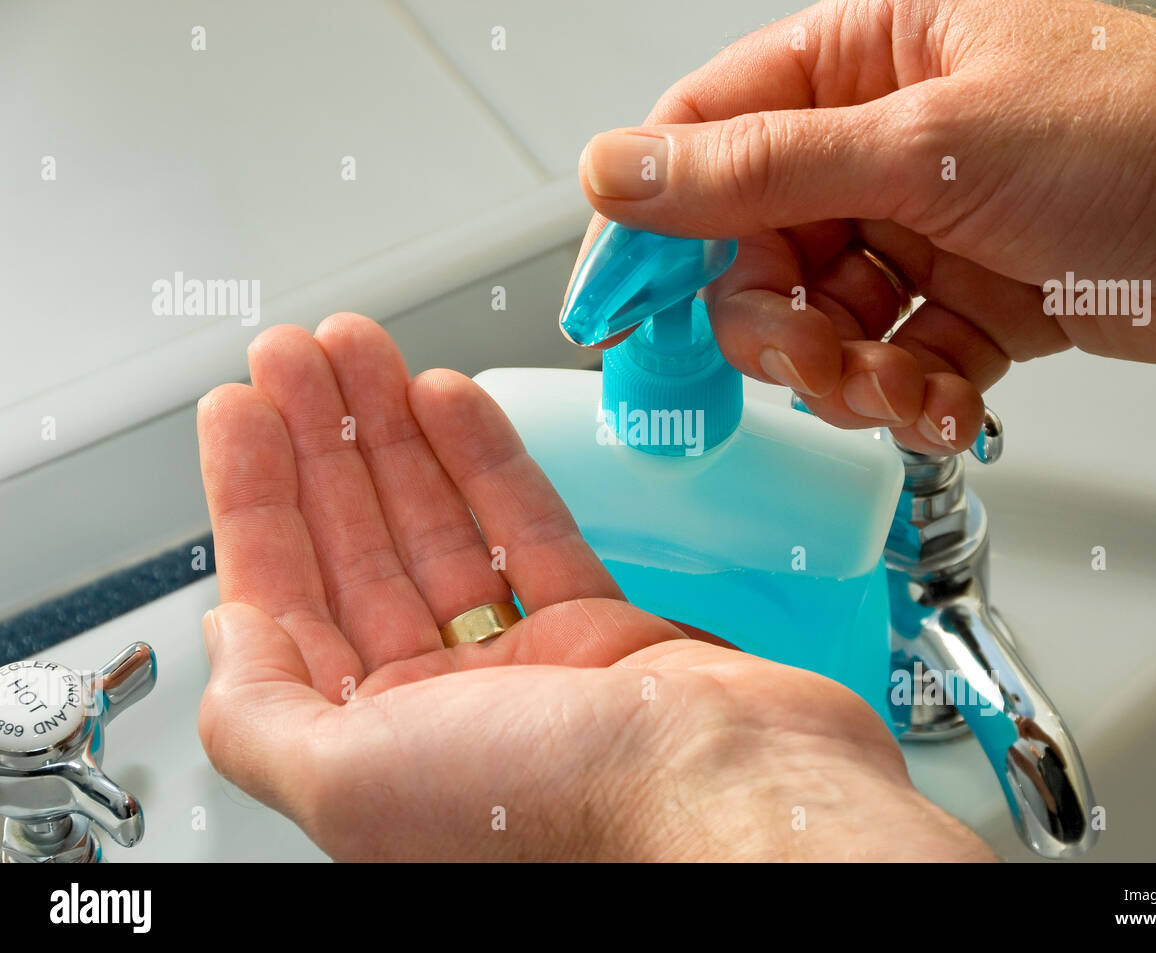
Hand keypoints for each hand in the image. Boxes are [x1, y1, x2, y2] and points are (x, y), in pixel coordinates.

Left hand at [196, 313, 993, 860]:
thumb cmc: (553, 808)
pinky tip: (450, 400)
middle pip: (360, 550)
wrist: (726, 792)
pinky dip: (485, 462)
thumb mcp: (350, 781)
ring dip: (395, 435)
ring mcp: (522, 666)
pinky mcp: (597, 631)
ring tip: (362, 354)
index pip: (289, 601)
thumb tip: (231, 628)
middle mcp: (441, 709)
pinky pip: (527, 530)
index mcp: (372, 750)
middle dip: (323, 444)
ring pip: (440, 528)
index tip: (240, 409)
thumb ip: (262, 713)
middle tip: (296, 354)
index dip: (255, 498)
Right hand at [571, 0, 1155, 452]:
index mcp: (862, 63)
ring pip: (822, 322)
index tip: (622, 300)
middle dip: (776, 324)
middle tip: (811, 360)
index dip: (655, 220)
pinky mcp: (970, 302)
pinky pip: (892, 362)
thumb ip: (763, 167)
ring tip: (900, 386)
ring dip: (846, 376)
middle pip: (756, 249)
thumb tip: (626, 168)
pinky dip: (905, 397)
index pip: (708, 134)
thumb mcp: (933, 144)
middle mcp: (883, 145)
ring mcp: (925, 228)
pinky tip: (941, 403)